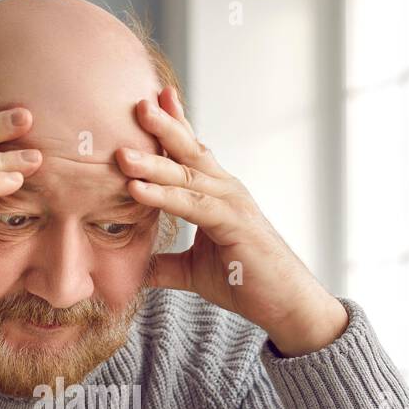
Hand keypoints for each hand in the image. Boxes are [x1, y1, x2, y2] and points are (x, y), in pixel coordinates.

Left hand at [116, 87, 348, 356]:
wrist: (287, 306)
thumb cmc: (247, 283)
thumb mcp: (194, 272)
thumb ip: (165, 266)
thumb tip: (135, 271)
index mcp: (217, 194)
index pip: (191, 154)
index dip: (173, 126)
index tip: (148, 102)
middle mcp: (226, 190)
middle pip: (189, 151)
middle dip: (162, 126)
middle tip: (134, 103)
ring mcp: (233, 204)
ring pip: (187, 175)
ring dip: (153, 162)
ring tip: (121, 153)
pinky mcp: (235, 224)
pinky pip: (193, 205)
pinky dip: (163, 196)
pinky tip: (137, 189)